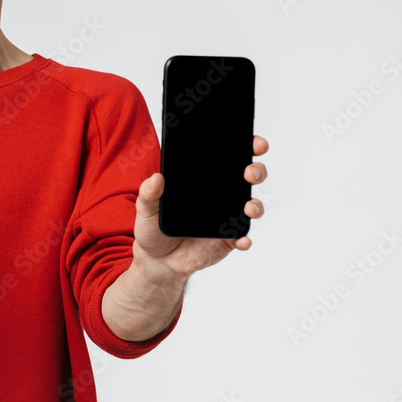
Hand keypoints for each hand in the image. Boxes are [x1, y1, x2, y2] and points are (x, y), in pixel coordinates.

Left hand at [131, 135, 268, 280]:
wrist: (158, 260)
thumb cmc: (154, 228)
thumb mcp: (146, 209)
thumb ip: (148, 194)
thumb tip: (155, 178)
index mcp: (203, 180)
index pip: (227, 157)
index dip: (244, 145)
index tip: (251, 140)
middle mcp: (221, 194)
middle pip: (247, 176)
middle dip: (256, 169)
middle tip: (249, 171)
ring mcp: (227, 216)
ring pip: (251, 204)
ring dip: (255, 204)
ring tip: (248, 207)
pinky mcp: (227, 240)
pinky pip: (242, 237)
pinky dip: (245, 238)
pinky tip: (241, 239)